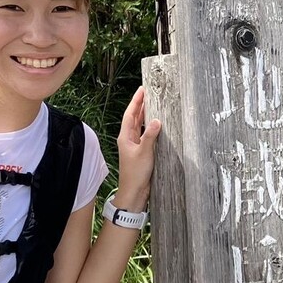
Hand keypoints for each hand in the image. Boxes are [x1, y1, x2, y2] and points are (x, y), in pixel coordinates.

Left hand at [112, 86, 160, 208]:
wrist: (134, 192)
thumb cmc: (135, 173)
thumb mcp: (144, 152)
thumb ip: (150, 136)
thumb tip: (157, 120)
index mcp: (125, 137)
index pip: (130, 115)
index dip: (136, 102)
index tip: (142, 90)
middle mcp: (129, 139)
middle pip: (134, 118)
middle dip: (141, 106)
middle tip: (148, 93)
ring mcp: (135, 146)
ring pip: (140, 126)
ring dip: (145, 116)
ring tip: (153, 104)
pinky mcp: (142, 153)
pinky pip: (146, 135)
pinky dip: (151, 128)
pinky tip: (157, 126)